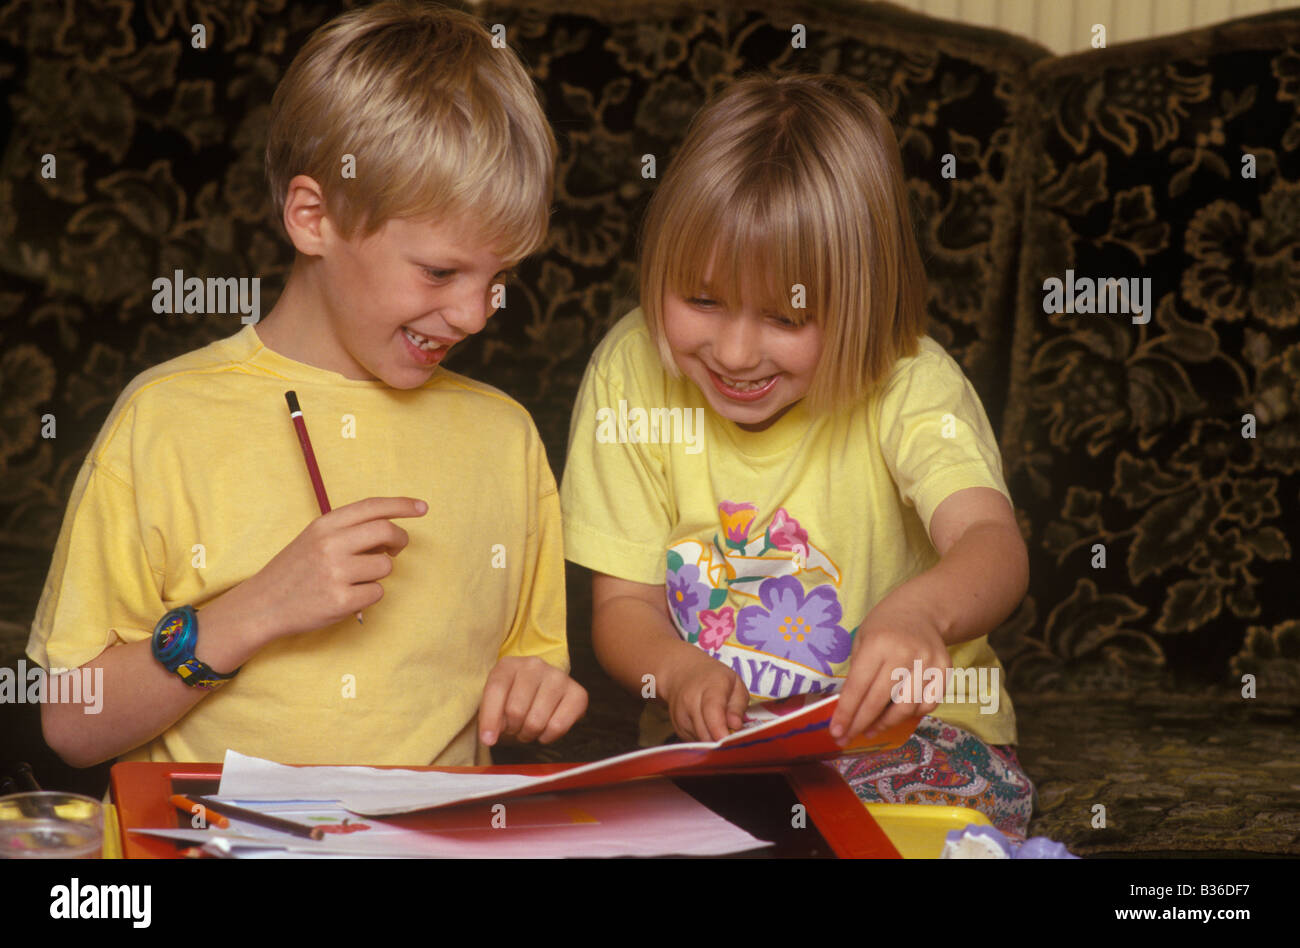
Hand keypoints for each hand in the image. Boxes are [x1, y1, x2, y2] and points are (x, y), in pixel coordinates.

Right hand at [234, 496, 426, 643]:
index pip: (372, 506)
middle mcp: (331, 544)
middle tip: (395, 548)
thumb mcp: (315, 538)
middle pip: (387, 531)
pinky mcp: (341, 600)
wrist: (263, 605)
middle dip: (400, 540)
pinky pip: (377, 592)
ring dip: (378, 573)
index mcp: (325, 525)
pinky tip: (348, 596)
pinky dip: (369, 595)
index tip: (422, 508)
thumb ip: (349, 531)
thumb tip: (390, 532)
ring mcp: (336, 572)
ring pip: (386, 565)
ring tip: (354, 578)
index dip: (401, 505)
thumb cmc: (295, 570)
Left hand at [478, 656, 587, 745]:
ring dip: (529, 734)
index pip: (496, 690)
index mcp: (509, 665)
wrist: (542, 691)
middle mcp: (535, 666)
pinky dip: (548, 736)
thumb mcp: (495, 701)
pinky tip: (545, 729)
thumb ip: (489, 717)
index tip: (488, 740)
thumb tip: (490, 738)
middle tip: (514, 728)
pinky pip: (558, 727)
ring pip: (536, 721)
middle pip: (515, 711)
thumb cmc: (513, 699)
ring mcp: (558, 677)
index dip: (490, 720)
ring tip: (528, 728)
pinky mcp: (578, 693)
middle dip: (512, 729)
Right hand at [662, 645, 749, 742]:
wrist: (681, 674)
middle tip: (735, 737)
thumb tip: (735, 726)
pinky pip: (695, 743)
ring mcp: (681, 717)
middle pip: (706, 732)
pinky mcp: (677, 730)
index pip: (712, 711)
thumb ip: (738, 706)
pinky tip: (709, 729)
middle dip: (722, 741)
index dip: (719, 729)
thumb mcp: (735, 684)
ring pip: (701, 741)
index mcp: (710, 687)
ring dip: (714, 741)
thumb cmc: (713, 679)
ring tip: (722, 728)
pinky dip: (705, 740)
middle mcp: (690, 702)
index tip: (727, 740)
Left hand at [829, 597, 950, 745]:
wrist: (921, 610)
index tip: (836, 732)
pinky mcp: (945, 670)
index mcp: (877, 644)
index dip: (846, 712)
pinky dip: (912, 715)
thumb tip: (848, 712)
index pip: (858, 686)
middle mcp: (904, 654)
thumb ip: (856, 673)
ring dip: (886, 724)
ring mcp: (928, 662)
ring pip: (906, 707)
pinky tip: (897, 716)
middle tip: (849, 738)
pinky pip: (928, 704)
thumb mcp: (861, 641)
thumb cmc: (883, 627)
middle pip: (880, 700)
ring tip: (871, 729)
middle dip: (861, 723)